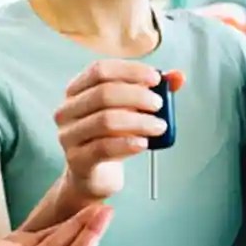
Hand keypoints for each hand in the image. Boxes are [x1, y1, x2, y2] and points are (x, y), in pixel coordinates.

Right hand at [54, 59, 184, 198]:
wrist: (94, 175)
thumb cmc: (112, 136)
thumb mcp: (130, 111)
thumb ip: (151, 91)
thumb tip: (178, 76)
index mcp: (76, 90)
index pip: (100, 70)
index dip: (130, 71)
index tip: (155, 78)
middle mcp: (67, 110)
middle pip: (103, 93)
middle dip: (137, 96)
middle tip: (159, 104)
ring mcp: (68, 135)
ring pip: (105, 120)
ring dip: (139, 121)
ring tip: (159, 127)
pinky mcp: (77, 159)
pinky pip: (103, 148)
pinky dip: (128, 144)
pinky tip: (144, 144)